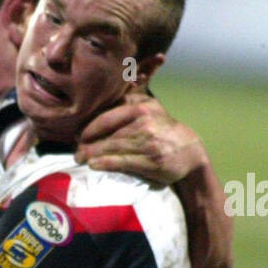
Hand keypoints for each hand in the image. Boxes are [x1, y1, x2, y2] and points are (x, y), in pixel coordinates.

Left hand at [75, 93, 207, 185]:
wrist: (190, 152)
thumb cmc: (163, 130)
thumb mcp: (150, 108)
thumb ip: (129, 102)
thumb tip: (98, 104)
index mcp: (142, 106)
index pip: (106, 116)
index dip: (88, 127)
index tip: (77, 135)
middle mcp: (145, 122)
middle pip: (106, 133)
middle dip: (86, 144)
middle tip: (76, 152)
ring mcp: (148, 142)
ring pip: (111, 147)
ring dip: (91, 155)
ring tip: (80, 159)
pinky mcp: (151, 161)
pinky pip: (121, 162)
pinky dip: (104, 163)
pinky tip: (93, 165)